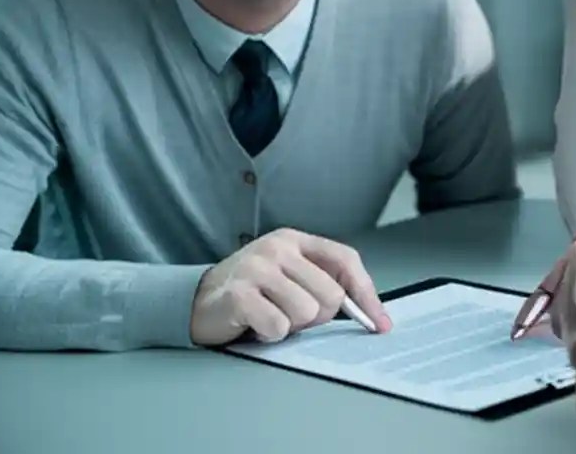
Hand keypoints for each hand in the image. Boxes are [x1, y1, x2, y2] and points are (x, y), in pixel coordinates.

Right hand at [190, 228, 392, 345]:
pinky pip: (278, 327)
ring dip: (291, 326)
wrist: (196, 300)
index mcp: (295, 240)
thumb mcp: (290, 276)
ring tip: (270, 316)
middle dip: (318, 317)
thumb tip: (371, 314)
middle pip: (331, 296)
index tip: (380, 323)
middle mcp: (277, 247)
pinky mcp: (239, 293)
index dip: (367, 294)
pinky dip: (270, 335)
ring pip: (307, 313)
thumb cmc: (252, 292)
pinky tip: (254, 324)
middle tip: (291, 315)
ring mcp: (257, 268)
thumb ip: (323, 283)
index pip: (346, 260)